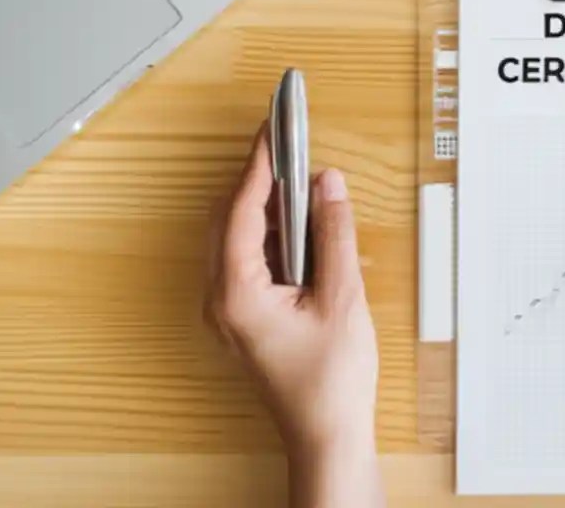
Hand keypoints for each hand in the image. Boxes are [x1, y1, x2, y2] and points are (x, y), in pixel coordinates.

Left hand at [207, 127, 381, 506]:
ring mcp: (230, 310)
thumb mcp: (342, 298)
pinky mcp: (246, 316)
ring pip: (238, 238)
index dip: (258, 165)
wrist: (327, 435)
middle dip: (260, 179)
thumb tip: (329, 184)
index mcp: (237, 294)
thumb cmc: (331, 383)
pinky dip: (273, 234)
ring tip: (304, 179)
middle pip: (229, 219)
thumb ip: (335, 235)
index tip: (273, 128)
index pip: (240, 210)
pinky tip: (303, 225)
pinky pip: (250, 260)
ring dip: (268, 206)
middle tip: (288, 143)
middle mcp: (222, 300)